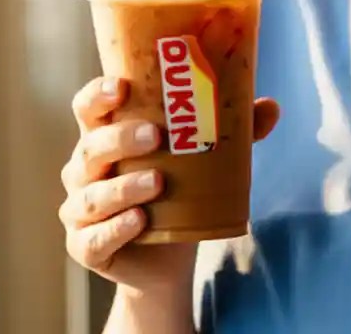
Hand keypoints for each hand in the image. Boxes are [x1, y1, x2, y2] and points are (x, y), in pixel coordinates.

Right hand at [59, 77, 280, 296]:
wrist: (167, 263)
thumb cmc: (178, 196)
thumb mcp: (204, 162)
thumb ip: (234, 134)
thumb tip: (270, 106)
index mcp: (105, 138)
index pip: (88, 109)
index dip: (97, 95)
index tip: (121, 87)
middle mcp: (84, 171)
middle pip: (90, 148)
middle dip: (120, 139)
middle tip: (156, 135)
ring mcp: (80, 210)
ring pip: (92, 195)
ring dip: (123, 187)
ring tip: (157, 181)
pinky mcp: (85, 247)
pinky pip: (95, 237)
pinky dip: (116, 228)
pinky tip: (139, 220)